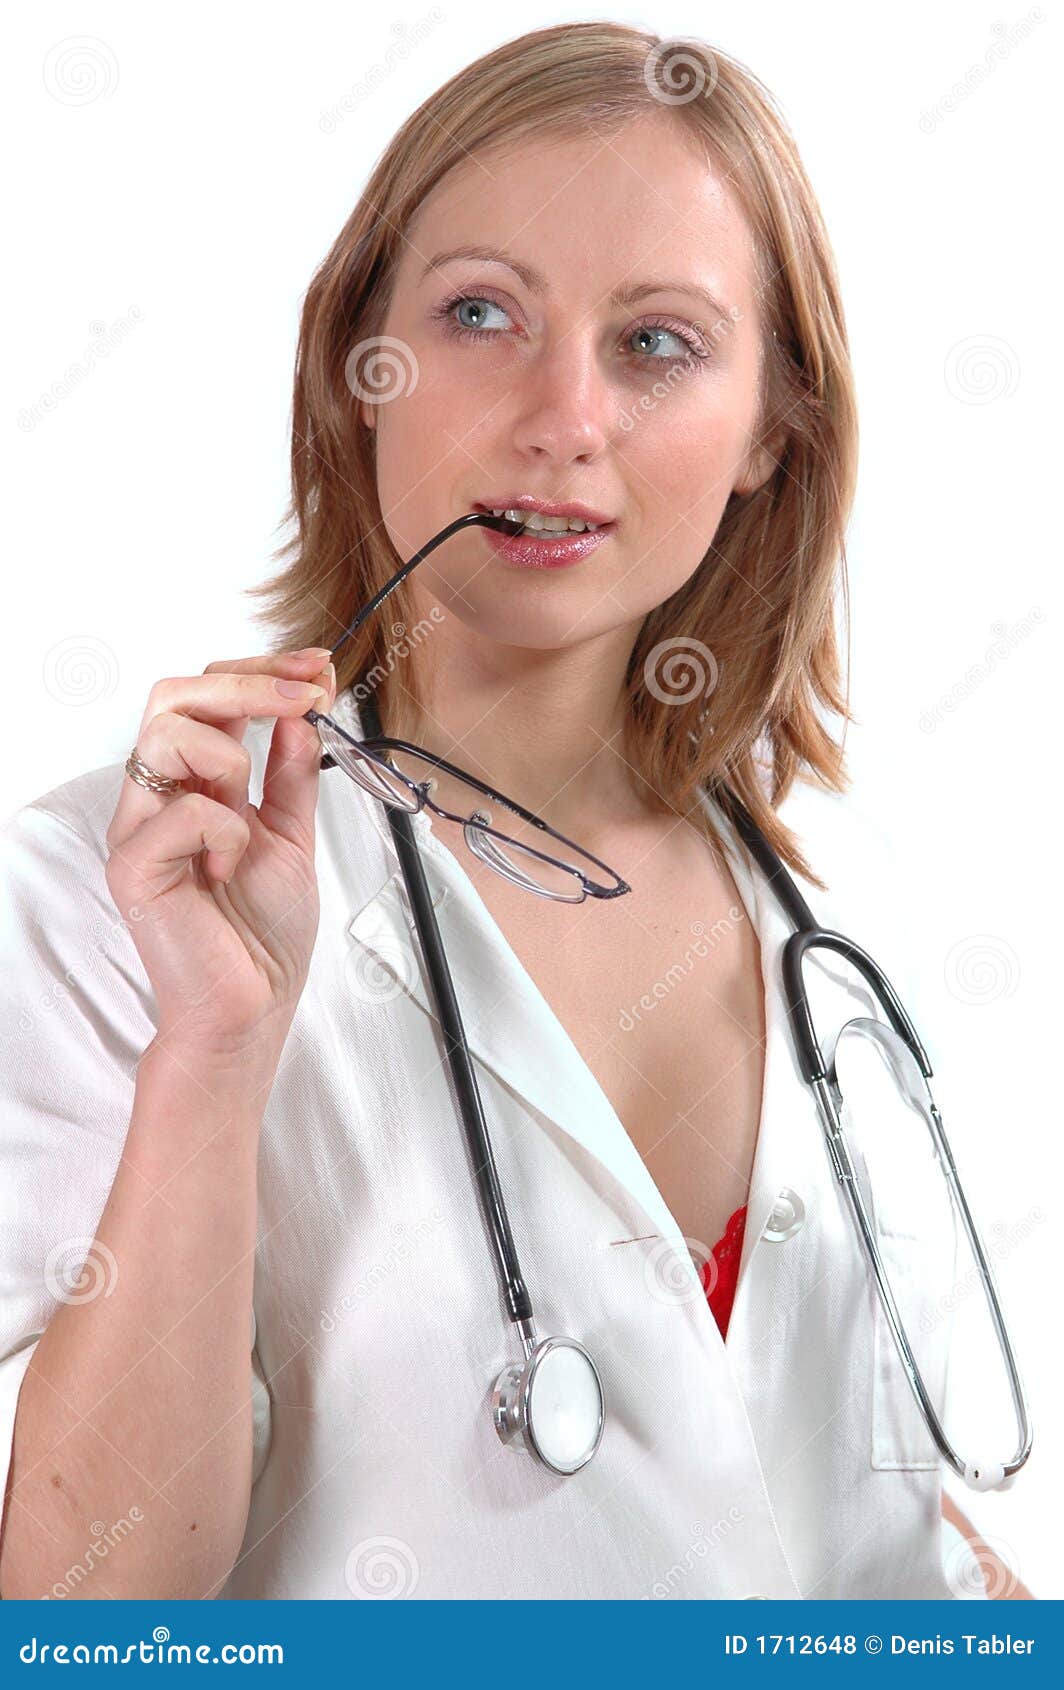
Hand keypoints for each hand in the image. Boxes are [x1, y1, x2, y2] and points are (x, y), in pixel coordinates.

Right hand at [105, 648, 337, 1059]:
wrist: (253, 1008)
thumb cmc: (263, 934)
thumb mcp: (292, 835)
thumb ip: (291, 773)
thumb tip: (301, 710)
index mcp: (191, 785)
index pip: (206, 695)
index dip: (263, 670)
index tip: (320, 668)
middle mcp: (157, 797)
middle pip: (174, 694)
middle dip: (249, 684)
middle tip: (306, 698)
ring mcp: (139, 829)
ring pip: (168, 733)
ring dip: (232, 760)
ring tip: (247, 820)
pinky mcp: (134, 867)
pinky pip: (183, 812)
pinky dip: (226, 833)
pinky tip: (229, 872)